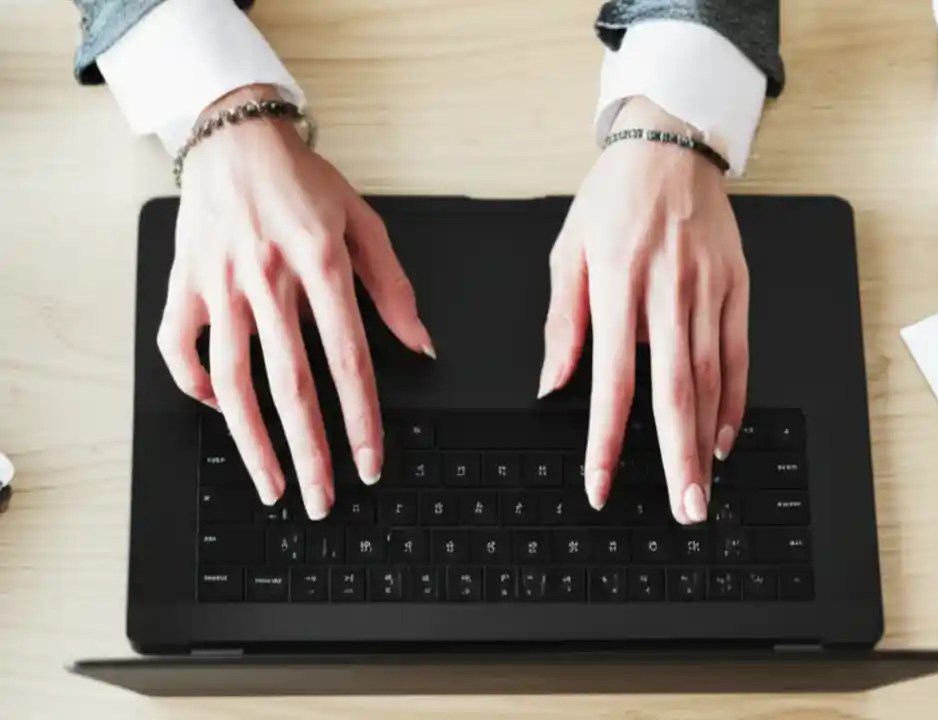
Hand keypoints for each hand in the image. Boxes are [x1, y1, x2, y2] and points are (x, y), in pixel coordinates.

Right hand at [157, 85, 434, 518]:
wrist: (236, 136)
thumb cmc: (303, 182)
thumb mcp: (365, 223)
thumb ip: (394, 287)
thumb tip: (423, 344)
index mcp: (320, 265)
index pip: (347, 360)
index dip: (360, 419)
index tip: (368, 464)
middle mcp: (267, 279)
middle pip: (289, 384)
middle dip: (309, 452)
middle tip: (322, 500)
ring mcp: (219, 284)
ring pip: (230, 380)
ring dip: (251, 441)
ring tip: (272, 484)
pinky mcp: (183, 283)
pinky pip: (178, 347)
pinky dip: (196, 386)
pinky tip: (221, 411)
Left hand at [539, 98, 749, 524]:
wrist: (671, 145)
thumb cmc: (614, 198)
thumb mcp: (570, 249)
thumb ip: (563, 321)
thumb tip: (553, 382)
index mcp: (618, 284)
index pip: (613, 380)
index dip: (607, 440)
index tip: (602, 484)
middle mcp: (667, 291)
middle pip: (675, 391)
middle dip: (678, 458)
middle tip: (685, 509)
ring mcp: (708, 290)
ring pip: (711, 380)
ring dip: (706, 442)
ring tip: (702, 488)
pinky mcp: (737, 287)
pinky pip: (739, 355)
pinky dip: (734, 401)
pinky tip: (724, 438)